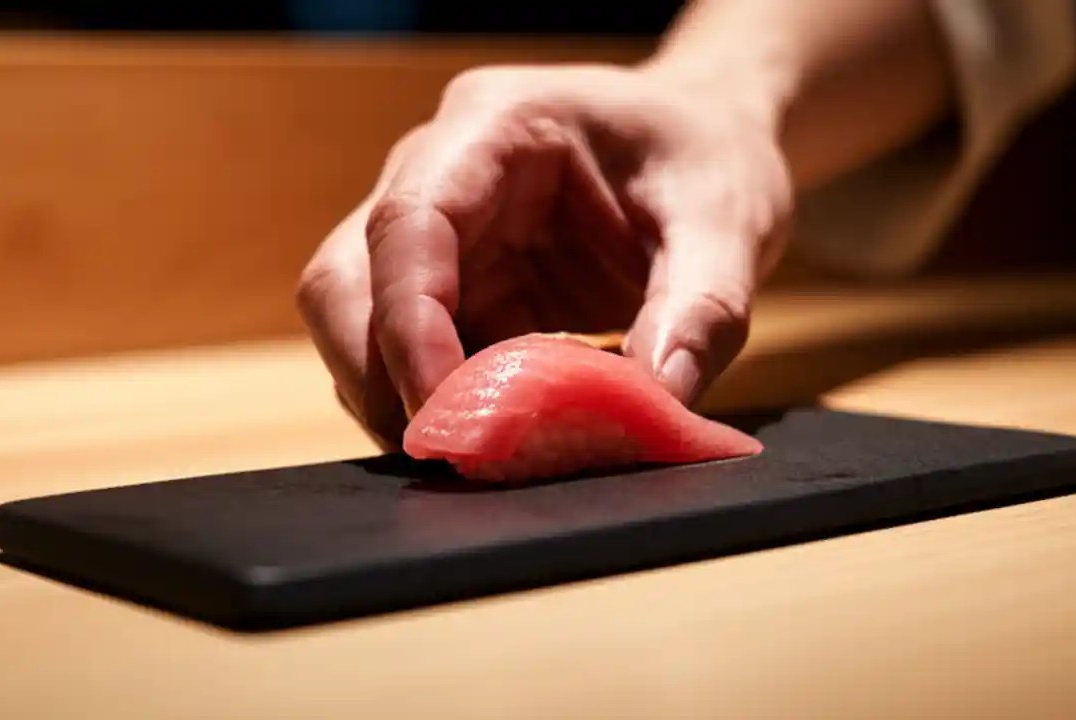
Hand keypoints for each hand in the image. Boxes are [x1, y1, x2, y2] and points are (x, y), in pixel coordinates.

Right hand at [297, 63, 792, 446]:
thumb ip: (701, 308)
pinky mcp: (453, 287)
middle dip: (381, 376)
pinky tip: (503, 434)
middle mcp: (438, 171)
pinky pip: (410, 355)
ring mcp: (436, 233)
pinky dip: (443, 403)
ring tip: (486, 452)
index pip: (410, 224)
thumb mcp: (729, 220)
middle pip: (347, 280)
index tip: (448, 413)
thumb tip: (658, 403)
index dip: (410, 326)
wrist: (702, 141)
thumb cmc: (707, 155)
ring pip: (359, 324)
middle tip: (455, 454)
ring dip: (402, 398)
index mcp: (497, 124)